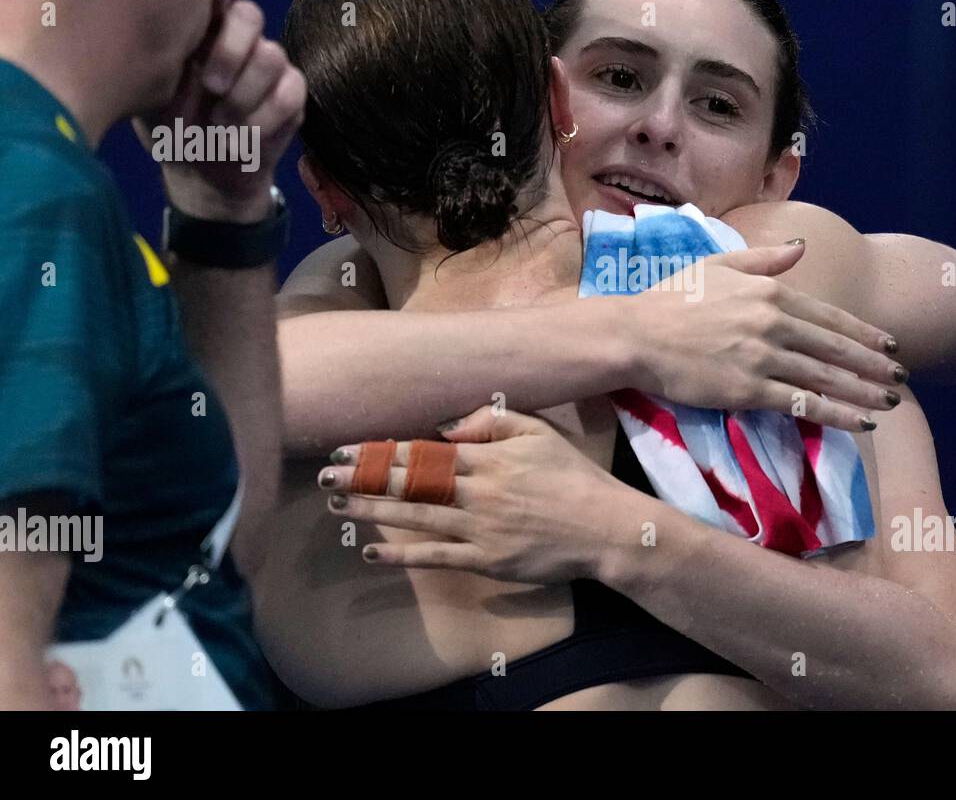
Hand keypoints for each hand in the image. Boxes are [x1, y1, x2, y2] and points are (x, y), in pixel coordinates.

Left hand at [134, 0, 306, 221]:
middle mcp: (240, 40)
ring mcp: (270, 66)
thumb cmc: (173, 128)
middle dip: (231, 50)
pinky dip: (263, 119)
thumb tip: (170, 20)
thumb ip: (163, 56)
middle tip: (211, 86)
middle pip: (251, 16)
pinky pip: (290, 93)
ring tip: (220, 123)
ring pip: (273, 56)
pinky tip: (242, 136)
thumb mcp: (154, 94)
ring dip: (244, 94)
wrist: (203, 177)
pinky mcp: (293, 96)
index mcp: (202, 30)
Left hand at [319, 407, 632, 583]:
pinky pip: (436, 556)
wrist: (604, 528)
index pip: (423, 451)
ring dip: (373, 509)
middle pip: (410, 481)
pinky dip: (402, 554)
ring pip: (415, 516)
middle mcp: (478, 492)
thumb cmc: (573, 477)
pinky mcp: (487, 561)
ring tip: (337, 502)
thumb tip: (448, 427)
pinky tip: (372, 552)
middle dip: (364, 476)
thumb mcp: (540, 433)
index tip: (348, 447)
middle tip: (325, 472)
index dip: (382, 450)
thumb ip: (494, 421)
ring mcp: (480, 528)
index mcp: (489, 459)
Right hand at [625, 242, 906, 431]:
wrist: (634, 335)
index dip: (864, 333)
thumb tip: (800, 248)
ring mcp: (763, 357)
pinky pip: (803, 404)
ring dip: (864, 391)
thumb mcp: (718, 266)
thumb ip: (764, 259)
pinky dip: (836, 414)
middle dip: (874, 364)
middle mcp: (773, 322)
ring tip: (891, 401)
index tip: (890, 344)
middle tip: (901, 377)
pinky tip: (860, 421)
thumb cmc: (670, 299)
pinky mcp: (748, 390)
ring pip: (826, 377)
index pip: (829, 316)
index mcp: (770, 291)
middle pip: (836, 348)